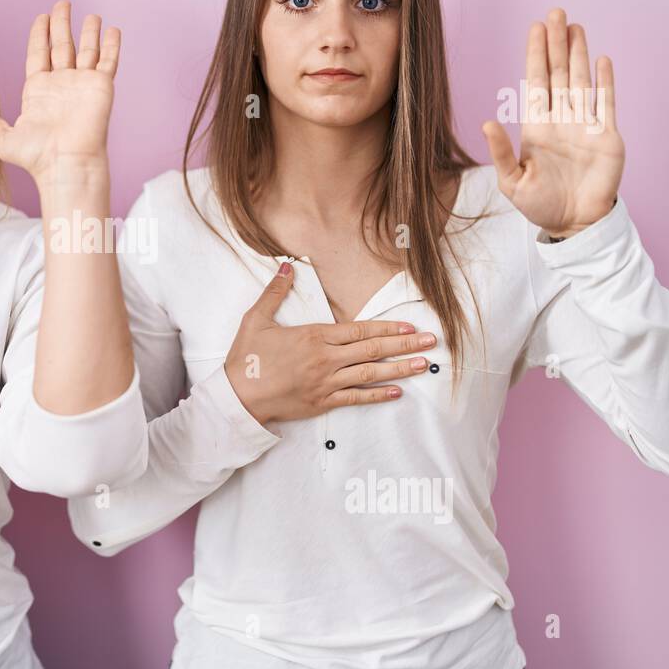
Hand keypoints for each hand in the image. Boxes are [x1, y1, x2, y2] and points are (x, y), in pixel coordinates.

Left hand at [0, 0, 120, 185]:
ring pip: (86, 50)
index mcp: (38, 90)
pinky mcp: (101, 86)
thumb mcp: (7, 141)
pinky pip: (108, 60)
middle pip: (62, 45)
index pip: (39, 54)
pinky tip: (112, 29)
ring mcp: (82, 84)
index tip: (42, 17)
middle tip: (62, 3)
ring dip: (88, 31)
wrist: (65, 163)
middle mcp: (61, 84)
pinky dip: (111, 45)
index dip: (40, 35)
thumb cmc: (38, 157)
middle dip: (61, 24)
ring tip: (91, 14)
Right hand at [224, 263, 436, 424]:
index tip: (409, 326)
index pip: (359, 330)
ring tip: (423, 365)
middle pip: (372, 350)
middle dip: (404, 345)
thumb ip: (275, 292)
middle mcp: (326, 359)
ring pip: (370, 374)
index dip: (387, 328)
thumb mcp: (256, 319)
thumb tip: (287, 266)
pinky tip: (396, 392)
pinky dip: (377, 395)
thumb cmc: (246, 358)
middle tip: (431, 341)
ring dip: (399, 369)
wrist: (238, 397)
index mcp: (314, 337)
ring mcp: (326, 382)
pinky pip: (356, 398)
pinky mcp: (322, 402)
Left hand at [482, 7, 623, 238]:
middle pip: (558, 73)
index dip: (536, 55)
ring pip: (581, 80)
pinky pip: (607, 102)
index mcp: (536, 127)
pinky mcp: (607, 135)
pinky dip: (605, 81)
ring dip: (579, 53)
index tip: (535, 28)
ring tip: (576, 26)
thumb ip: (500, 152)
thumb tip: (486, 123)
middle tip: (556, 12)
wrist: (575, 224)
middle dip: (557, 43)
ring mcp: (585, 125)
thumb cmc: (541, 205)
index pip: (535, 82)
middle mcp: (561, 120)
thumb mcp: (512, 181)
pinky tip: (602, 59)